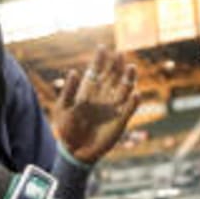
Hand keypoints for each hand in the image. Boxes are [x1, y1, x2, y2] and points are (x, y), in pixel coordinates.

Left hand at [53, 48, 141, 163]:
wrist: (75, 151)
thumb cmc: (66, 128)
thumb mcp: (63, 108)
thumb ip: (69, 90)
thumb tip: (74, 71)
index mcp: (88, 91)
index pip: (96, 71)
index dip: (100, 60)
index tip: (102, 47)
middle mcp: (102, 96)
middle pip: (112, 77)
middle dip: (116, 66)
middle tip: (120, 54)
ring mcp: (112, 108)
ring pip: (124, 89)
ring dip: (128, 79)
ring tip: (131, 68)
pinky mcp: (120, 121)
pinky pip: (129, 109)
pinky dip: (133, 102)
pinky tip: (136, 94)